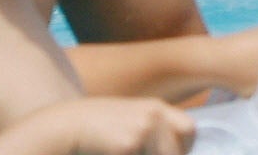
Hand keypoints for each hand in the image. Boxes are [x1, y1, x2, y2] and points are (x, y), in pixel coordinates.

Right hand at [56, 96, 196, 154]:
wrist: (68, 125)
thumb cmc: (99, 128)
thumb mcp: (131, 121)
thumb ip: (154, 132)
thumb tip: (174, 151)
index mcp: (155, 107)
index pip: (189, 129)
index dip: (182, 146)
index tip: (167, 151)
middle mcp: (153, 115)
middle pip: (177, 150)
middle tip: (140, 151)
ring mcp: (142, 129)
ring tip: (121, 148)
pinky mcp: (129, 144)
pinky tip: (113, 150)